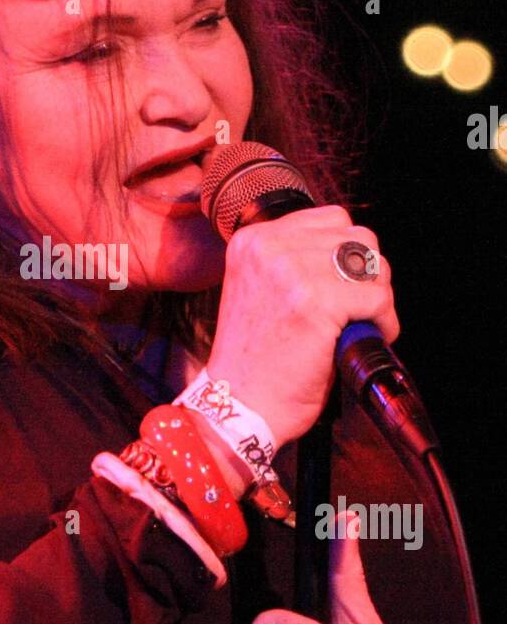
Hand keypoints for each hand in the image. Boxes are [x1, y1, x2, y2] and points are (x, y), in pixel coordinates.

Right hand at [207, 206, 399, 450]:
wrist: (240, 405)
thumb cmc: (255, 359)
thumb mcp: (260, 289)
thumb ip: (293, 261)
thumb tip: (354, 253)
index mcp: (252, 240)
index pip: (330, 219)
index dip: (348, 255)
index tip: (345, 286)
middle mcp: (268, 248)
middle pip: (357, 236)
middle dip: (368, 274)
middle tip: (359, 308)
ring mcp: (292, 272)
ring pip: (372, 264)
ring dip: (377, 297)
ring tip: (362, 323)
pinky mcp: (316, 303)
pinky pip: (376, 298)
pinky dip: (383, 321)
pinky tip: (367, 337)